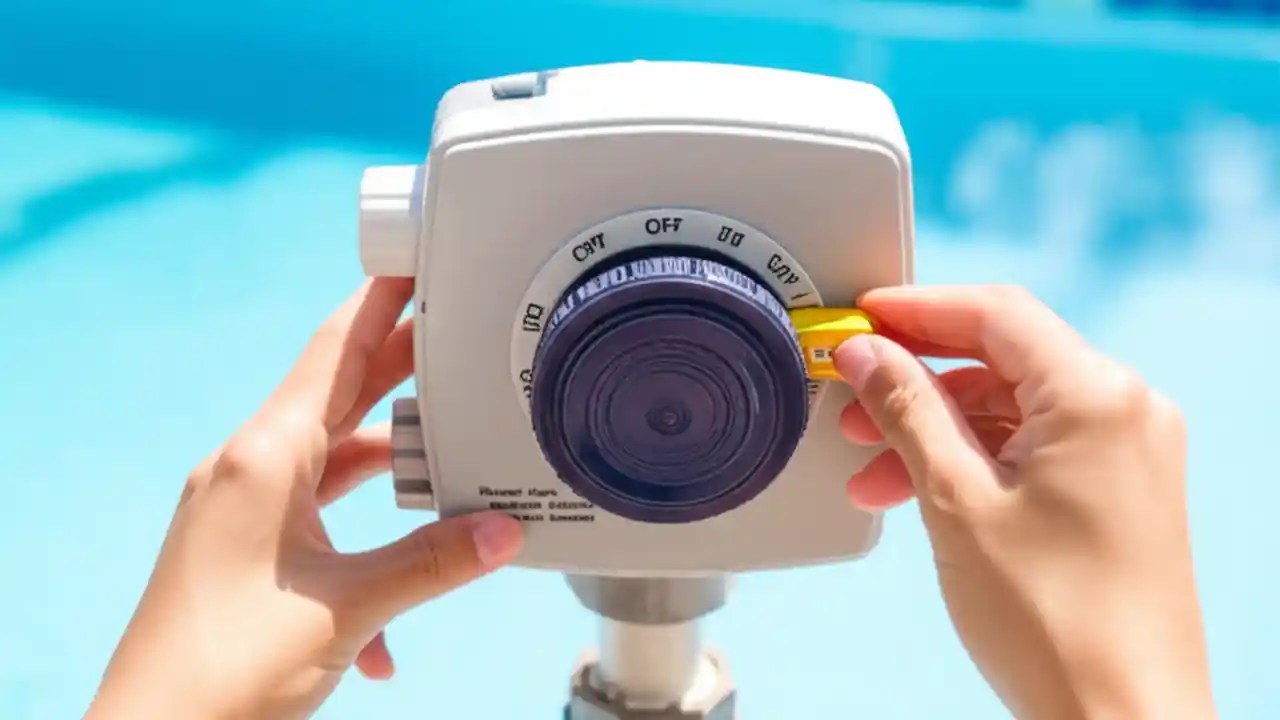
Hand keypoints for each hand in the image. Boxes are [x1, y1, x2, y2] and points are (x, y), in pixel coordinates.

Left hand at [86, 279, 524, 719]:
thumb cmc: (225, 671)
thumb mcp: (348, 608)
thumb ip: (434, 563)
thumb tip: (506, 535)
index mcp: (263, 458)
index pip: (333, 353)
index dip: (379, 302)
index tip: (415, 261)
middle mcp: (246, 472)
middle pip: (338, 399)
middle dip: (400, 373)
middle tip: (455, 337)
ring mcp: (240, 513)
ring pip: (330, 465)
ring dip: (387, 469)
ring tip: (449, 460)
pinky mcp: (241, 555)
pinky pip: (314, 525)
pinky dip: (360, 547)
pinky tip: (392, 621)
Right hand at [835, 286, 1213, 719]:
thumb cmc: (1057, 625)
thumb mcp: (956, 500)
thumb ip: (907, 410)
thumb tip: (866, 354)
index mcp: (1097, 397)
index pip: (994, 313)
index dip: (915, 309)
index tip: (859, 317)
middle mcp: (1125, 411)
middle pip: (1000, 357)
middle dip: (916, 377)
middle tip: (850, 396)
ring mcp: (1125, 452)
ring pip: (1010, 406)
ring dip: (935, 426)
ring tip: (872, 464)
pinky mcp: (1116, 490)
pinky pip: (1032, 446)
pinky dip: (971, 458)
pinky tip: (916, 488)